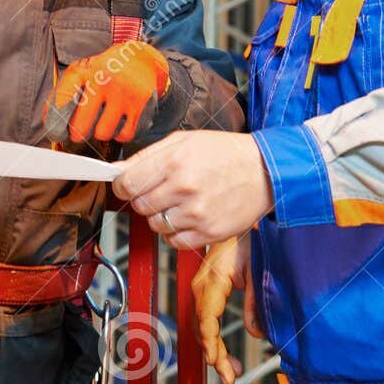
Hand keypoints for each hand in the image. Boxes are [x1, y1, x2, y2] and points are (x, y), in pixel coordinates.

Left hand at [43, 41, 170, 143]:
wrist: (143, 60)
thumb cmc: (106, 70)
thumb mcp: (83, 71)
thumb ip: (64, 93)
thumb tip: (48, 122)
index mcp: (84, 71)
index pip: (61, 103)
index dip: (55, 123)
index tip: (57, 132)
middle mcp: (103, 81)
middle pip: (80, 126)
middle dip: (77, 134)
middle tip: (79, 132)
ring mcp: (123, 94)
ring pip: (102, 133)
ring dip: (100, 132)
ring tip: (102, 122)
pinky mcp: (140, 105)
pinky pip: (123, 135)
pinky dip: (119, 134)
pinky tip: (118, 123)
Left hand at [112, 130, 272, 248]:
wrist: (266, 171)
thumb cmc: (225, 152)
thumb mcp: (184, 140)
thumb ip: (147, 156)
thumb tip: (117, 169)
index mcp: (175, 162)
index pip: (127, 184)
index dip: (122, 185)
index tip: (126, 185)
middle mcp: (184, 189)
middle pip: (140, 206)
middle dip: (143, 198)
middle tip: (159, 190)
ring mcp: (197, 214)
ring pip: (155, 225)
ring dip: (160, 216)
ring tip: (178, 202)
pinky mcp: (209, 233)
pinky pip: (174, 242)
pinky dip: (175, 233)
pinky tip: (186, 218)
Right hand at [194, 234, 253, 383]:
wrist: (235, 222)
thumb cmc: (246, 240)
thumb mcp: (256, 270)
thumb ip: (254, 302)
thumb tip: (256, 333)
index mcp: (213, 281)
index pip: (207, 318)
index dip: (211, 343)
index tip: (218, 362)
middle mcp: (201, 285)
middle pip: (201, 327)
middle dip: (214, 355)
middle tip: (229, 377)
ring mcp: (200, 287)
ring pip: (201, 326)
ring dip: (213, 349)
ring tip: (229, 370)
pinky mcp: (204, 289)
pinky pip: (204, 318)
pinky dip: (212, 337)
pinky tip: (222, 352)